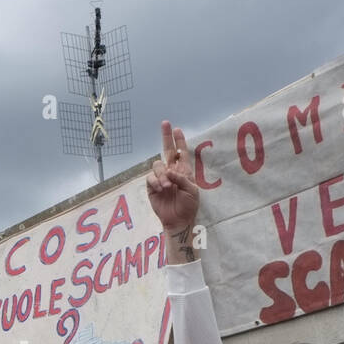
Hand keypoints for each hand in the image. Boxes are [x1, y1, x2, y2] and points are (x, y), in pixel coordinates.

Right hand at [146, 121, 200, 239]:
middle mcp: (171, 171)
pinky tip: (161, 190)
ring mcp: (161, 178)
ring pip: (157, 165)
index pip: (181, 152)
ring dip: (162, 174)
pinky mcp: (152, 187)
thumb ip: (182, 178)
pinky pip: (150, 178)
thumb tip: (169, 170)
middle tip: (165, 123)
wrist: (178, 220)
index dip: (179, 141)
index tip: (178, 129)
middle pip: (166, 150)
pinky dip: (156, 182)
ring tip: (168, 186)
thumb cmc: (188, 206)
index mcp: (183, 171)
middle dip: (166, 136)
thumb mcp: (192, 191)